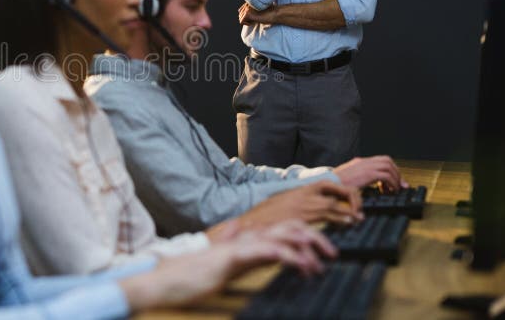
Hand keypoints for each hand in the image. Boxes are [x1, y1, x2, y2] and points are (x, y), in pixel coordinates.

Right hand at [121, 220, 335, 311]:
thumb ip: (238, 246)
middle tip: (332, 254)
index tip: (324, 254)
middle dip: (316, 237)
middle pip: (291, 226)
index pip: (284, 229)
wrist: (171, 278)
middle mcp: (249, 238)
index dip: (308, 236)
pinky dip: (289, 256)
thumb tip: (241, 230)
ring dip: (307, 246)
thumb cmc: (196, 273)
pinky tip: (301, 266)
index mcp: (250, 241)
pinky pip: (268, 251)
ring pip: (283, 234)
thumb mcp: (225, 260)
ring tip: (320, 263)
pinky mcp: (235, 257)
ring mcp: (242, 246)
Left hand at [239, 2, 276, 25]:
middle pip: (240, 14)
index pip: (240, 10)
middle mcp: (248, 3)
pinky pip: (241, 21)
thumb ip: (251, 10)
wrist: (275, 13)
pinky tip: (254, 21)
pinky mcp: (248, 13)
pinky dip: (247, 24)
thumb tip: (240, 12)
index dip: (246, 16)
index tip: (254, 17)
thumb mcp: (259, 10)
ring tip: (255, 20)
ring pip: (240, 18)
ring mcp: (247, 8)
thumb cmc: (269, 13)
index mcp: (250, 2)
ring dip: (247, 21)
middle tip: (255, 19)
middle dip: (246, 19)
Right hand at [239, 180, 362, 226]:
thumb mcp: (282, 203)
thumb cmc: (264, 216)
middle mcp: (304, 194)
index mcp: (300, 189)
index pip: (327, 183)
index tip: (348, 201)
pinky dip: (341, 219)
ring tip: (357, 219)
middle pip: (335, 191)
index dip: (341, 192)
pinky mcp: (303, 216)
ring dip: (348, 212)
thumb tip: (305, 208)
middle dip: (350, 200)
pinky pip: (328, 216)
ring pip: (334, 204)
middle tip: (358, 212)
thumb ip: (297, 203)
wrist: (251, 222)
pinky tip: (347, 224)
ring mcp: (303, 204)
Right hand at [333, 156, 409, 190]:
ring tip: (394, 189)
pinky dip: (392, 183)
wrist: (328, 184)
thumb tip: (366, 186)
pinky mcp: (368, 173)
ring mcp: (365, 166)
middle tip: (398, 185)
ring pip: (389, 166)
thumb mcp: (346, 180)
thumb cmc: (334, 186)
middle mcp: (363, 162)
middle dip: (396, 173)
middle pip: (387, 160)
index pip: (379, 160)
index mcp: (358, 162)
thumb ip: (356, 179)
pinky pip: (387, 175)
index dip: (390, 170)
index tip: (393, 181)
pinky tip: (389, 191)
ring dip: (395, 178)